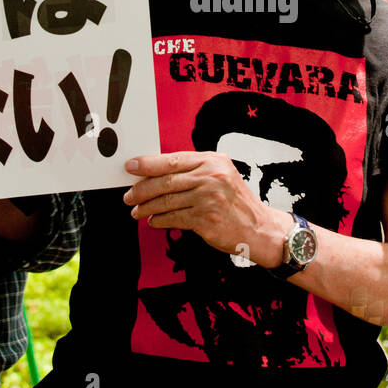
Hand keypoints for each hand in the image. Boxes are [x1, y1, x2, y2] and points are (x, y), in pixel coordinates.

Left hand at [123, 152, 288, 265]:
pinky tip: (153, 221)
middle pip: (166, 181)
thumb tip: (157, 172)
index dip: (148, 164)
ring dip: (147, 207)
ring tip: (137, 211)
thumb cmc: (236, 202)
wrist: (259, 228)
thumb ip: (194, 171)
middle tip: (128, 196)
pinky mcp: (206, 219)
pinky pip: (173, 218)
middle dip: (142, 189)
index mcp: (213, 161)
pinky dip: (159, 220)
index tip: (131, 167)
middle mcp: (211, 177)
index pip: (173, 159)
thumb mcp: (221, 175)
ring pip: (166, 201)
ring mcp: (209, 198)